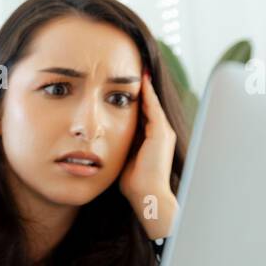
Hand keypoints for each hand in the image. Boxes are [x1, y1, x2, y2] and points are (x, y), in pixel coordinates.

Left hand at [119, 71, 178, 237]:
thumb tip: (102, 142)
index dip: (134, 100)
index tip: (124, 86)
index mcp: (152, 139)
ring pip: (152, 103)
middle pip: (149, 105)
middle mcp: (161, 133)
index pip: (142, 113)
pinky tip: (140, 81)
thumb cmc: (133, 184)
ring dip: (145, 87)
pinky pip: (153, 108)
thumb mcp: (124, 159)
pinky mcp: (162, 133)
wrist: (147, 196)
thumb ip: (119, 148)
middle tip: (133, 68)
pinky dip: (147, 94)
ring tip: (138, 68)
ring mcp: (164, 132)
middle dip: (140, 89)